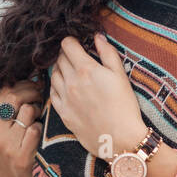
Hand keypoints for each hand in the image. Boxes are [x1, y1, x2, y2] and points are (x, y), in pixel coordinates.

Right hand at [0, 80, 43, 176]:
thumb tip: (21, 77)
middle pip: (14, 97)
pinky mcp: (20, 157)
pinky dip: (41, 129)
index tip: (34, 84)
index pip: (3, 92)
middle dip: (32, 91)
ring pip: (27, 111)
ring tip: (39, 118)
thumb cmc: (13, 154)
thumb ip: (7, 109)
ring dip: (38, 111)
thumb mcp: (1, 133)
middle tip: (42, 94)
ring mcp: (6, 147)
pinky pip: (36, 129)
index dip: (22, 84)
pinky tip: (40, 136)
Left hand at [50, 34, 146, 160]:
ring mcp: (65, 98)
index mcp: (86, 69)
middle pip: (59, 59)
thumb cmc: (124, 107)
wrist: (120, 139)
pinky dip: (56, 86)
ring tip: (70, 71)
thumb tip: (97, 37)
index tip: (77, 44)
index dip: (71, 41)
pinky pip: (52, 93)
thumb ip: (108, 53)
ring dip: (59, 69)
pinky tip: (64, 87)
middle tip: (75, 57)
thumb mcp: (121, 75)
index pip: (67, 45)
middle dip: (66, 54)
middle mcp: (71, 81)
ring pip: (53, 75)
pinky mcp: (63, 113)